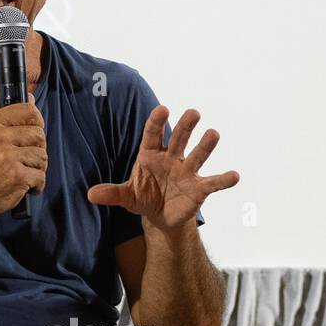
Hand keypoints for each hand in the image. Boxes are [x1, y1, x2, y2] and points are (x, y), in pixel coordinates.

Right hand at [0, 98, 46, 223]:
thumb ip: (9, 121)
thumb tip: (32, 101)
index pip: (28, 110)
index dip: (37, 120)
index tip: (36, 128)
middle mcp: (0, 137)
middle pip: (39, 134)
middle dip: (38, 148)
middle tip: (27, 158)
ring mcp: (9, 157)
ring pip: (42, 156)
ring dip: (37, 167)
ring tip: (25, 173)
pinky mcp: (17, 176)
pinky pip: (40, 176)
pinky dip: (37, 185)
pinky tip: (27, 186)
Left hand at [86, 105, 238, 230]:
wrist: (160, 215)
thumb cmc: (143, 197)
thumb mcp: (127, 196)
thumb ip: (112, 193)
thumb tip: (90, 195)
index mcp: (151, 154)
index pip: (153, 134)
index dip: (157, 122)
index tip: (162, 109)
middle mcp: (172, 158)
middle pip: (179, 138)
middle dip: (185, 126)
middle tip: (193, 113)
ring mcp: (187, 171)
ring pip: (197, 155)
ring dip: (205, 145)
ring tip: (214, 134)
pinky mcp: (199, 188)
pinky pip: (213, 182)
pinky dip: (224, 180)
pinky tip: (235, 176)